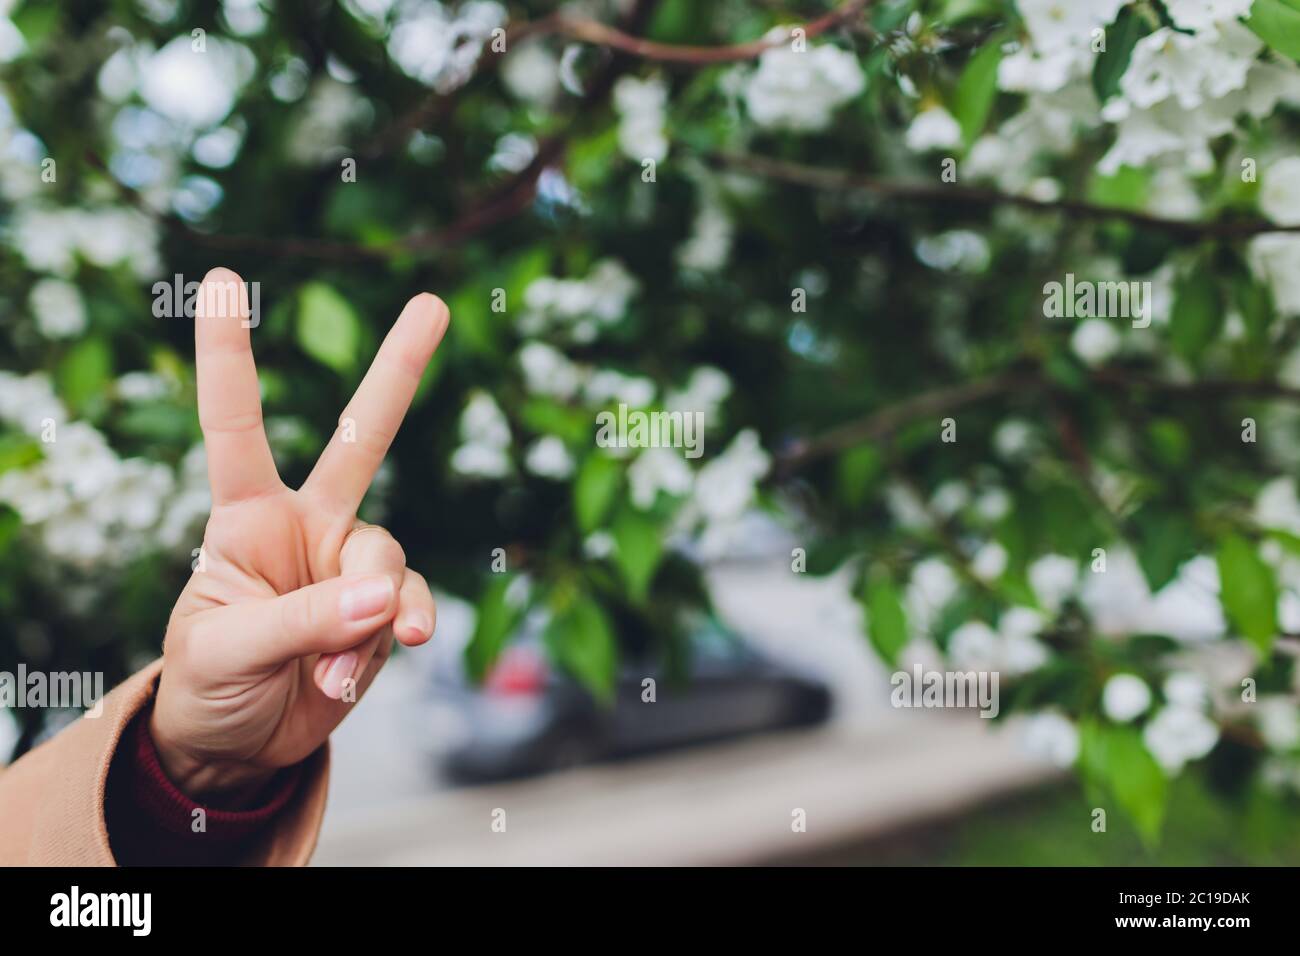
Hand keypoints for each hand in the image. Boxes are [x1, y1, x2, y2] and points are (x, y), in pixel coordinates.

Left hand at [150, 268, 449, 804]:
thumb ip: (302, 619)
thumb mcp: (226, 651)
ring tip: (329, 670)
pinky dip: (391, 641)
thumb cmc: (208, 684)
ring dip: (367, 616)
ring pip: (386, 559)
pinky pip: (407, 609)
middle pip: (361, 437)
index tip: (224, 281)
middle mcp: (306, 526)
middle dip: (398, 371)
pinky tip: (352, 676)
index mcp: (245, 517)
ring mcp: (349, 567)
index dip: (230, 355)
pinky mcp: (383, 612)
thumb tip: (385, 596)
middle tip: (432, 305)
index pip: (236, 426)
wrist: (240, 745)